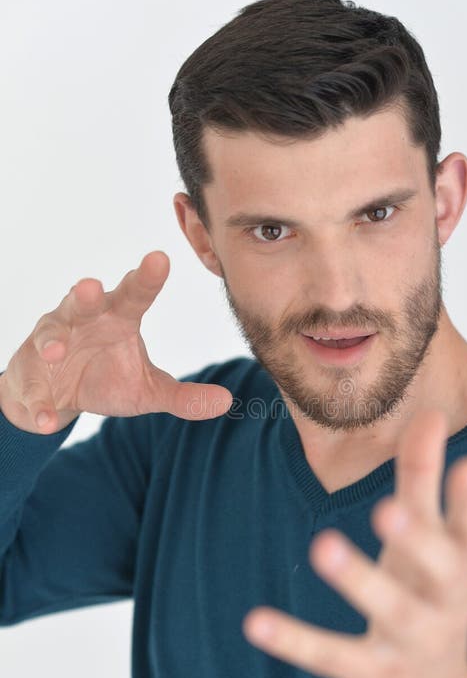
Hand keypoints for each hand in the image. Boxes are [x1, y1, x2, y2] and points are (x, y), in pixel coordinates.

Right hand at [0, 251, 232, 433]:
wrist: (55, 399)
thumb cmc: (106, 380)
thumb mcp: (147, 391)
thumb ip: (183, 397)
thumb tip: (227, 401)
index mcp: (117, 319)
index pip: (135, 295)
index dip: (146, 278)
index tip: (160, 259)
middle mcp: (83, 321)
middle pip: (85, 302)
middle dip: (87, 295)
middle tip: (93, 287)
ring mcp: (51, 343)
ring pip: (50, 333)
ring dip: (53, 340)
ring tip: (58, 351)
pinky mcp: (28, 373)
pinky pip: (32, 387)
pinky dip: (39, 402)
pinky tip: (46, 418)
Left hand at [242, 408, 466, 677]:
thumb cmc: (428, 598)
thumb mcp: (429, 543)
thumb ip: (424, 480)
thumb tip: (431, 414)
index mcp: (459, 565)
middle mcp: (445, 602)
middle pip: (438, 569)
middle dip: (416, 539)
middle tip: (387, 509)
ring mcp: (414, 643)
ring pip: (390, 610)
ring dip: (358, 579)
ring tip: (323, 546)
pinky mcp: (377, 676)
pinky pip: (335, 658)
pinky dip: (297, 641)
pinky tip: (256, 622)